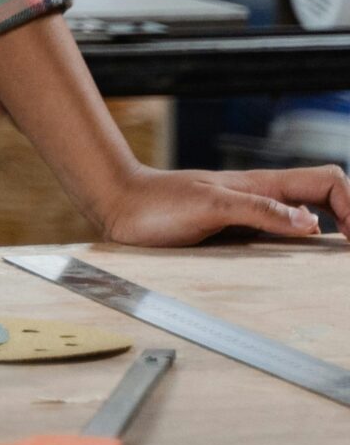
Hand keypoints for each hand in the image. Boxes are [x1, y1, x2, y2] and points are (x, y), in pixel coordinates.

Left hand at [97, 164, 349, 245]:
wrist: (117, 205)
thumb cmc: (155, 203)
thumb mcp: (209, 205)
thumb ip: (258, 210)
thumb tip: (310, 223)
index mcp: (264, 185)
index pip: (329, 182)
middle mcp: (264, 198)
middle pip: (327, 198)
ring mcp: (252, 215)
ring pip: (309, 217)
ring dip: (331, 232)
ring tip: (340, 260)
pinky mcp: (236, 232)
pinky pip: (282, 236)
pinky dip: (303, 246)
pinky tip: (302, 262)